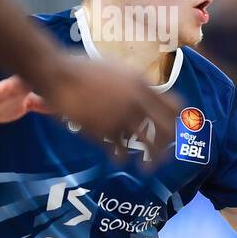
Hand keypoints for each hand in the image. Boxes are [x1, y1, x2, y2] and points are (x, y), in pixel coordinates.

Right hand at [30, 55, 179, 159]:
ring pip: (147, 144)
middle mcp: (138, 103)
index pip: (174, 105)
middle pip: (166, 129)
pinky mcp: (104, 130)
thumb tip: (144, 90)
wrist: (58, 74)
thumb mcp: (118, 69)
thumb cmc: (83, 68)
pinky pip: (121, 150)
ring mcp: (122, 117)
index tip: (176, 129)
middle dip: (168, 145)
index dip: (178, 119)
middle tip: (165, 155)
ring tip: (147, 169)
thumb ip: (134, 83)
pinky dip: (121, 158)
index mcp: (143, 85)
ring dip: (150, 160)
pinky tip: (120, 161)